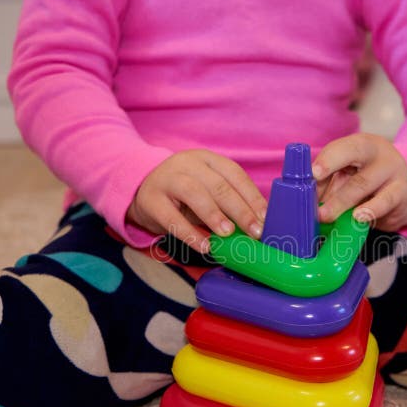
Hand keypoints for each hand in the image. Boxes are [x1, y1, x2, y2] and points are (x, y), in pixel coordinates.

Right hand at [127, 150, 267, 252]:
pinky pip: (171, 217)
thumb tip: (257, 225)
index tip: (265, 219)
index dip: (252, 197)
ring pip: (194, 193)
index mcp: (208, 160)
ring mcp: (168, 179)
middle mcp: (188, 164)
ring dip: (214, 215)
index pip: (235, 175)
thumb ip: (229, 203)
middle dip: (240, 209)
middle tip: (255, 231)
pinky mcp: (151, 199)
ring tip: (228, 233)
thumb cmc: (184, 194)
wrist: (141, 189)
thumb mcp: (208, 191)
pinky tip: (204, 246)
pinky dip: (190, 234)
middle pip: (218, 185)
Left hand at [313, 133, 406, 231]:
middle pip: (352, 153)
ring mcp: (392, 169)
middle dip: (329, 170)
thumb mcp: (347, 178)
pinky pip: (385, 201)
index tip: (311, 173)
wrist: (403, 196)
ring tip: (326, 215)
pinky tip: (358, 217)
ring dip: (341, 201)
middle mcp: (377, 151)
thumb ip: (328, 184)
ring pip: (363, 182)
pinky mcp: (402, 191)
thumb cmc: (368, 185)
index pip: (339, 146)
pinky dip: (370, 210)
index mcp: (359, 144)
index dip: (325, 158)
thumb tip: (306, 199)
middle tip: (312, 189)